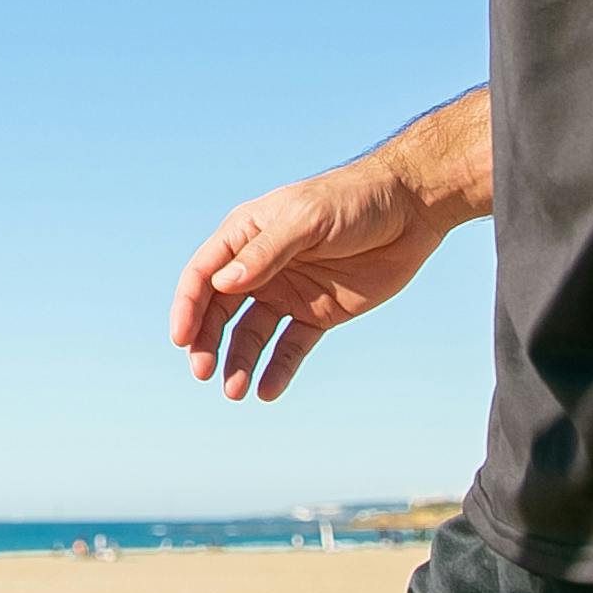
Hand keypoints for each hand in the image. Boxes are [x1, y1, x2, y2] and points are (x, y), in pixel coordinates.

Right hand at [171, 153, 454, 400]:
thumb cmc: (353, 201)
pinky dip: (277, 370)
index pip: (205, 274)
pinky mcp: (319, 314)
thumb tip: (222, 285)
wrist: (410, 211)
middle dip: (208, 342)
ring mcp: (289, 292)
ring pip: (252, 334)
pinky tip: (267, 391)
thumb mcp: (306, 221)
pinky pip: (291, 347)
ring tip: (235, 391)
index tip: (182, 339)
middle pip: (221, 310)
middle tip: (203, 372)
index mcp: (247, 235)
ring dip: (239, 361)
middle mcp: (261, 267)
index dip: (189, 306)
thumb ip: (266, 253)